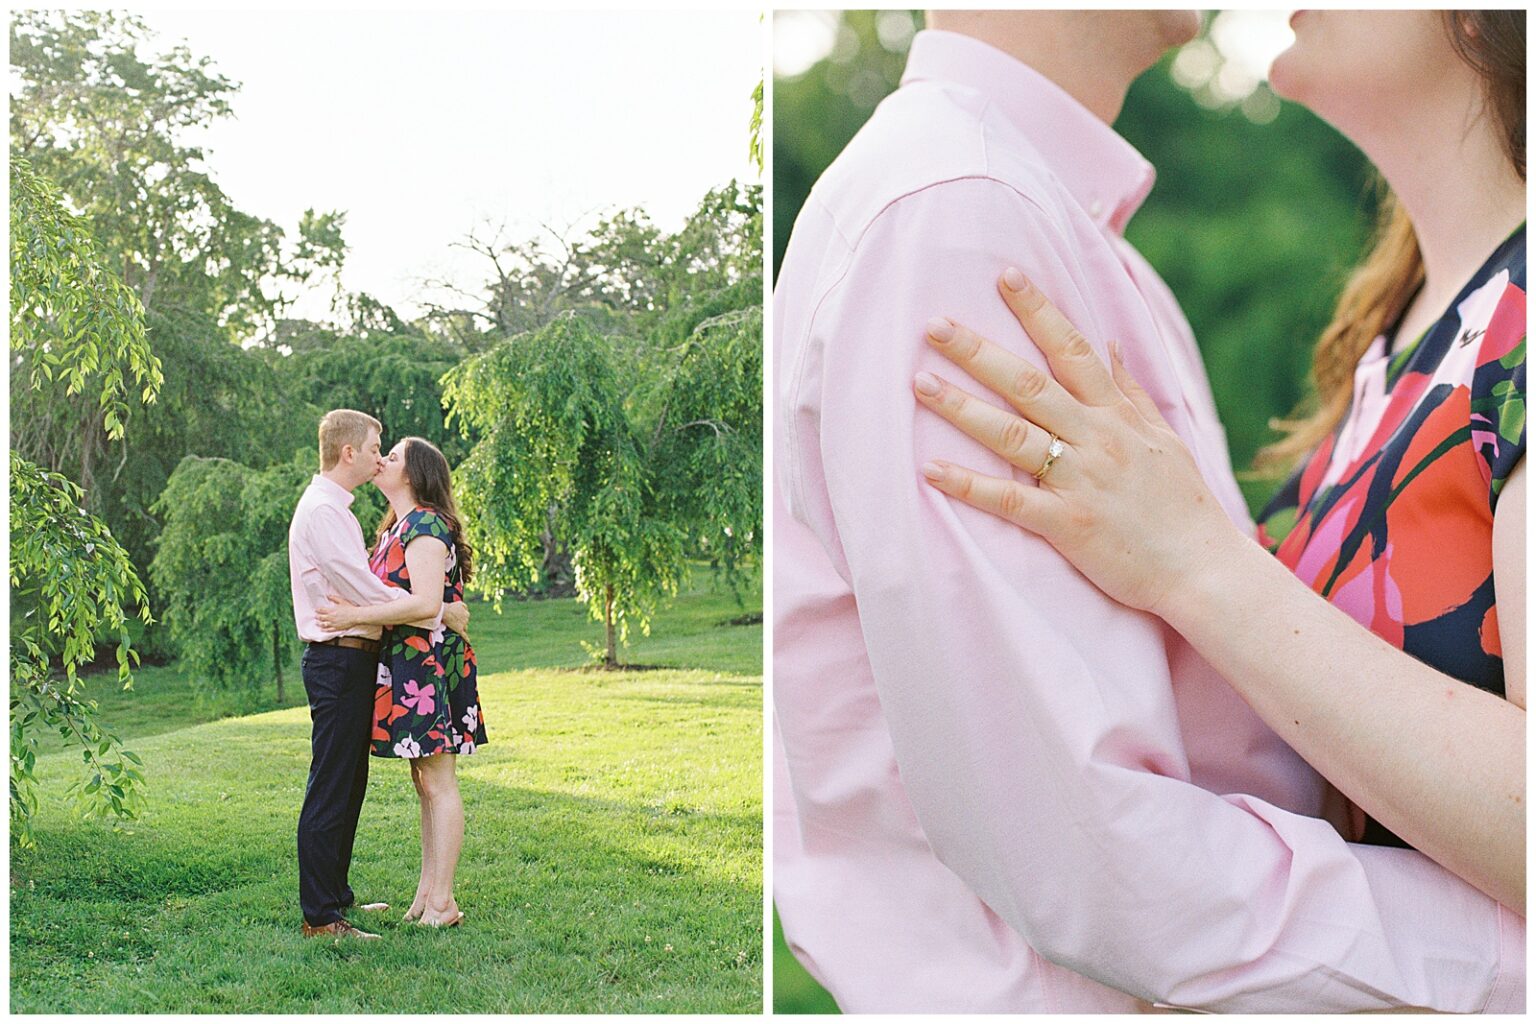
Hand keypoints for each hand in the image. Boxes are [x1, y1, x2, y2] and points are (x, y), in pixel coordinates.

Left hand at [316, 599, 360, 632]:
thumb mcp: (342, 601)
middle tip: (315, 616)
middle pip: (321, 618)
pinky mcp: (337, 628)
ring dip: (319, 624)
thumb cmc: (350, 608)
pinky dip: (324, 630)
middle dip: (317, 617)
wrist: (356, 616)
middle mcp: (331, 617)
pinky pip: (328, 630)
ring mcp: (333, 623)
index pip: (321, 610)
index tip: (316, 610)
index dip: (318, 610)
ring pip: (323, 624)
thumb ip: (334, 598)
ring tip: (317, 623)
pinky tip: (322, 629)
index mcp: (331, 610)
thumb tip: (328, 596)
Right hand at [441, 600, 469, 640]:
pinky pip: (464, 635)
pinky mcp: (460, 629)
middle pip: (465, 622)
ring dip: (462, 629)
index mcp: (466, 612)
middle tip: (454, 624)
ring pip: (465, 628)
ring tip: (456, 630)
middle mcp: (466, 617)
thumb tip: (467, 609)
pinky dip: (466, 639)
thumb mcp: (458, 603)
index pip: (466, 617)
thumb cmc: (449, 606)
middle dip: (461, 623)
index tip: (457, 619)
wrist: (444, 611)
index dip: (461, 618)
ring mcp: (463, 624)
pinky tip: (468, 642)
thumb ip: (464, 606)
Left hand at [912, 267, 1248, 616]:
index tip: (1005, 276)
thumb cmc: (1182, 506)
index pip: (1072, 350)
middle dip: (980, 352)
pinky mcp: (1067, 525)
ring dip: (963, 409)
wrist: (1205, 569)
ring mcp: (1081, 481)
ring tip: (920, 384)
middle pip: (1030, 385)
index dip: (1038, 311)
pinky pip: (1010, 501)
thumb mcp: (1164, 439)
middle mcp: (1097, 439)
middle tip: (935, 325)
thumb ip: (1130, 392)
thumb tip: (1110, 342)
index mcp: (1117, 416)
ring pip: (1013, 435)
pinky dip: (970, 485)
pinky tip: (931, 469)